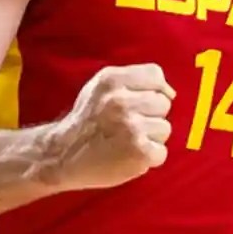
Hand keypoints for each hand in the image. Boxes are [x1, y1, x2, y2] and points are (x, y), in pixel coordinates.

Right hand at [43, 64, 175, 190]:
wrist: (62, 156)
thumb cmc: (87, 120)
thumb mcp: (100, 86)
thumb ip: (133, 80)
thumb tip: (170, 92)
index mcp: (112, 80)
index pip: (155, 75)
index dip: (154, 90)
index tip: (143, 103)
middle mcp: (121, 101)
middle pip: (163, 103)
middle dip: (150, 116)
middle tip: (128, 126)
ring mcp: (131, 127)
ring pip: (164, 128)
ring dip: (150, 139)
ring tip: (127, 142)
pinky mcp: (138, 152)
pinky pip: (161, 152)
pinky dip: (148, 158)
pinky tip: (129, 156)